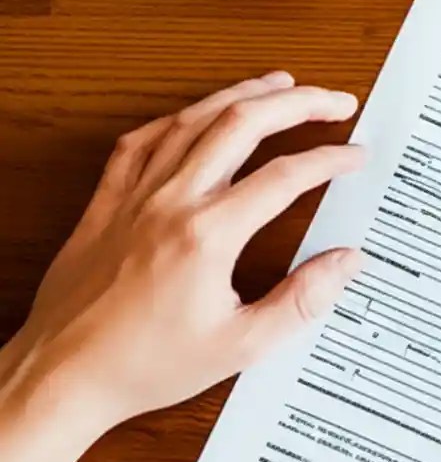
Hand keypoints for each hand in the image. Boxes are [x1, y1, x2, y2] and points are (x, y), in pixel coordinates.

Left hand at [2, 72, 365, 430]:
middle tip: (334, 102)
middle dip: (299, 104)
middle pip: (243, 124)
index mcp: (208, 236)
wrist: (64, 376)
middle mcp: (171, 203)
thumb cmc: (145, 365)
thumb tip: (345, 263)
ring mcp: (135, 196)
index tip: (354, 154)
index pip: (285, 176)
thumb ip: (301, 300)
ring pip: (194, 119)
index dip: (329, 158)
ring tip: (280, 85)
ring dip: (242, 94)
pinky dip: (177, 118)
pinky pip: (142, 141)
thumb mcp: (241, 345)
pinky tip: (198, 114)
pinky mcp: (106, 202)